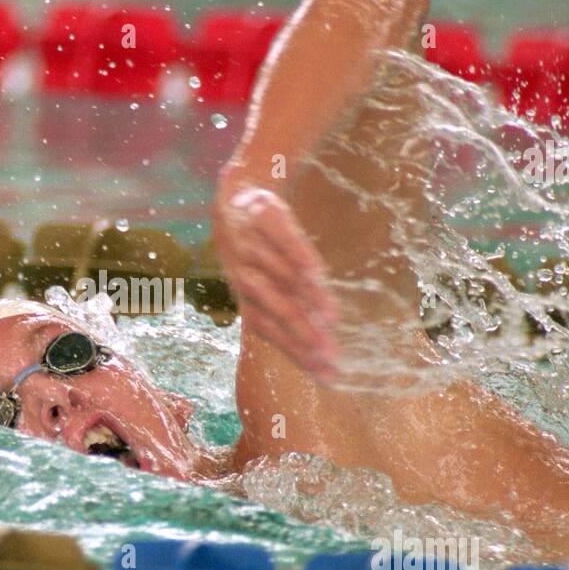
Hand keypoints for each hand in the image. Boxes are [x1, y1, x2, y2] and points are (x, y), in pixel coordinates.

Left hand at [213, 177, 340, 382]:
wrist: (238, 194)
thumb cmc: (258, 248)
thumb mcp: (268, 280)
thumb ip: (293, 307)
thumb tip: (325, 335)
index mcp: (246, 295)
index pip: (270, 330)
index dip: (296, 353)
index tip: (326, 374)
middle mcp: (245, 275)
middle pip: (275, 309)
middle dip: (301, 334)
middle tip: (328, 355)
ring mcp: (252, 246)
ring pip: (278, 276)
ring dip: (304, 299)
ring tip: (331, 320)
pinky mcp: (265, 216)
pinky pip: (281, 238)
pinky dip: (297, 255)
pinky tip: (316, 273)